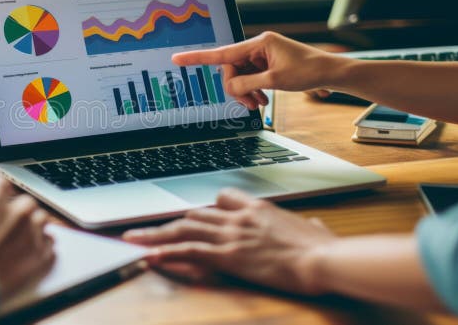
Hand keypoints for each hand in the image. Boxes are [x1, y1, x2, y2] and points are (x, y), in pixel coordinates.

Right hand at [0, 176, 54, 297]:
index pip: (3, 182)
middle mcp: (16, 214)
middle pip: (26, 202)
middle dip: (16, 212)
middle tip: (4, 227)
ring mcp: (31, 235)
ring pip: (41, 221)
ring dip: (31, 229)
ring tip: (17, 243)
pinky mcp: (41, 257)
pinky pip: (49, 245)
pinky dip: (40, 249)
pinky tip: (26, 255)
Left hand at [123, 188, 335, 294]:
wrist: (325, 259)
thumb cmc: (324, 248)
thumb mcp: (315, 231)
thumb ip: (308, 226)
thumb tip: (313, 227)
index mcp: (259, 208)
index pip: (223, 198)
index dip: (208, 208)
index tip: (197, 216)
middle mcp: (239, 217)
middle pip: (196, 214)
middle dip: (171, 223)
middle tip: (148, 229)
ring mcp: (231, 235)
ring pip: (184, 229)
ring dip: (155, 234)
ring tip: (132, 239)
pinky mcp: (228, 256)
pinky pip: (189, 251)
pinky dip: (166, 253)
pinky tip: (149, 255)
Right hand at [172, 32, 348, 108]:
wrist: (330, 74)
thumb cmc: (309, 71)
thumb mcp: (275, 81)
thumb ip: (248, 83)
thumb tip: (230, 87)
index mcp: (259, 43)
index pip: (222, 52)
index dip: (197, 58)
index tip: (178, 58)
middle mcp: (257, 47)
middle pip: (231, 69)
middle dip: (237, 88)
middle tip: (250, 103)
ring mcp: (261, 57)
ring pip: (239, 76)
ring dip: (245, 92)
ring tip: (258, 104)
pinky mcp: (265, 66)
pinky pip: (248, 79)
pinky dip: (252, 91)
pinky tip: (261, 100)